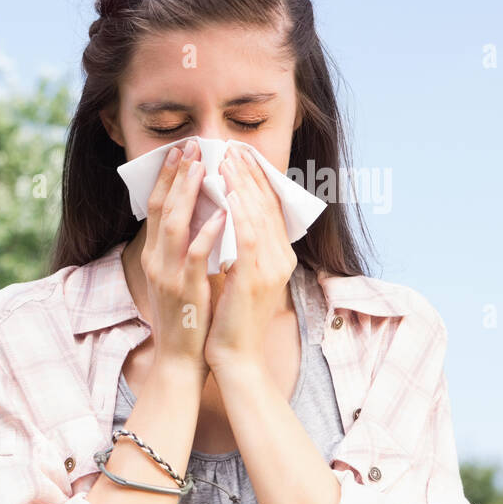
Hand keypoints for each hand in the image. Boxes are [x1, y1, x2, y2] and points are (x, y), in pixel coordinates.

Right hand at [139, 138, 227, 374]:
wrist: (180, 356)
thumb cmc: (187, 316)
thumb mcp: (180, 274)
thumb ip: (186, 246)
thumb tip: (204, 213)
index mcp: (154, 255)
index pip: (157, 208)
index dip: (167, 178)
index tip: (181, 151)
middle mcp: (155, 261)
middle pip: (162, 208)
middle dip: (176, 175)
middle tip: (191, 147)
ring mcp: (168, 275)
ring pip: (175, 225)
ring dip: (189, 194)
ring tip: (204, 168)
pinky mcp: (186, 289)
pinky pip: (196, 254)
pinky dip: (209, 231)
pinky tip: (224, 212)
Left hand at [204, 144, 296, 372]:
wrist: (233, 356)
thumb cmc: (229, 318)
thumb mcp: (236, 276)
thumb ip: (237, 249)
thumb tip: (222, 219)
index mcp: (277, 257)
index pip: (269, 208)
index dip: (255, 180)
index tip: (238, 155)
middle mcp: (280, 259)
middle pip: (267, 206)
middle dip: (249, 174)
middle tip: (232, 147)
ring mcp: (271, 269)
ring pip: (260, 217)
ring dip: (244, 185)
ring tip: (229, 160)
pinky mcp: (255, 280)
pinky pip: (250, 240)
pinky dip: (241, 215)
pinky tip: (231, 195)